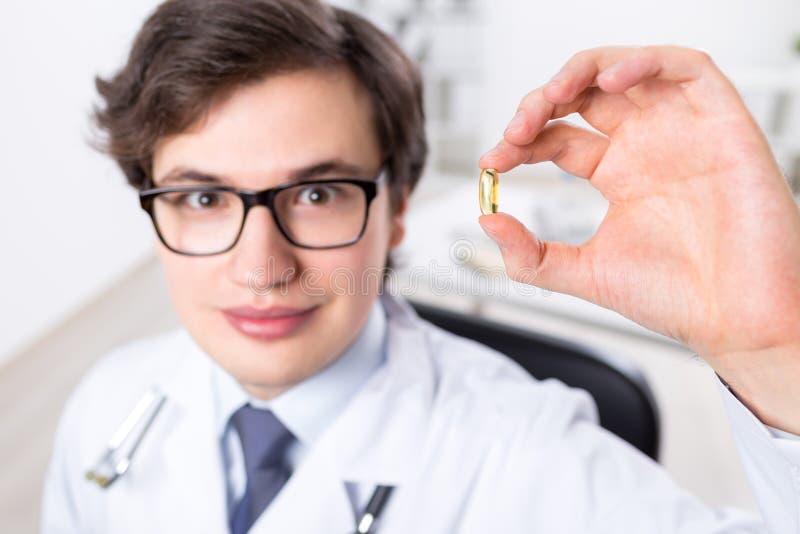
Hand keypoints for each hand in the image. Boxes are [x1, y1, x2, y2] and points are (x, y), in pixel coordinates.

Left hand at [478, 46, 799, 430]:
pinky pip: (686, 68)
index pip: (559, 138)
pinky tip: (608, 80)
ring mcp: (682, 132)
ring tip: (550, 97)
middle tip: (515, 132)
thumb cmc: (673, 298)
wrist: (735, 319)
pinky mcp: (721, 123)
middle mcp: (647, 147)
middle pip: (585, 97)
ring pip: (628, 70)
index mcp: (619, 176)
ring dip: (582, 71)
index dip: (521, 141)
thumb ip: (529, 254)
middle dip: (541, 103)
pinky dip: (644, 61)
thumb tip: (485, 220)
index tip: (492, 162)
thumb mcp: (583, 272)